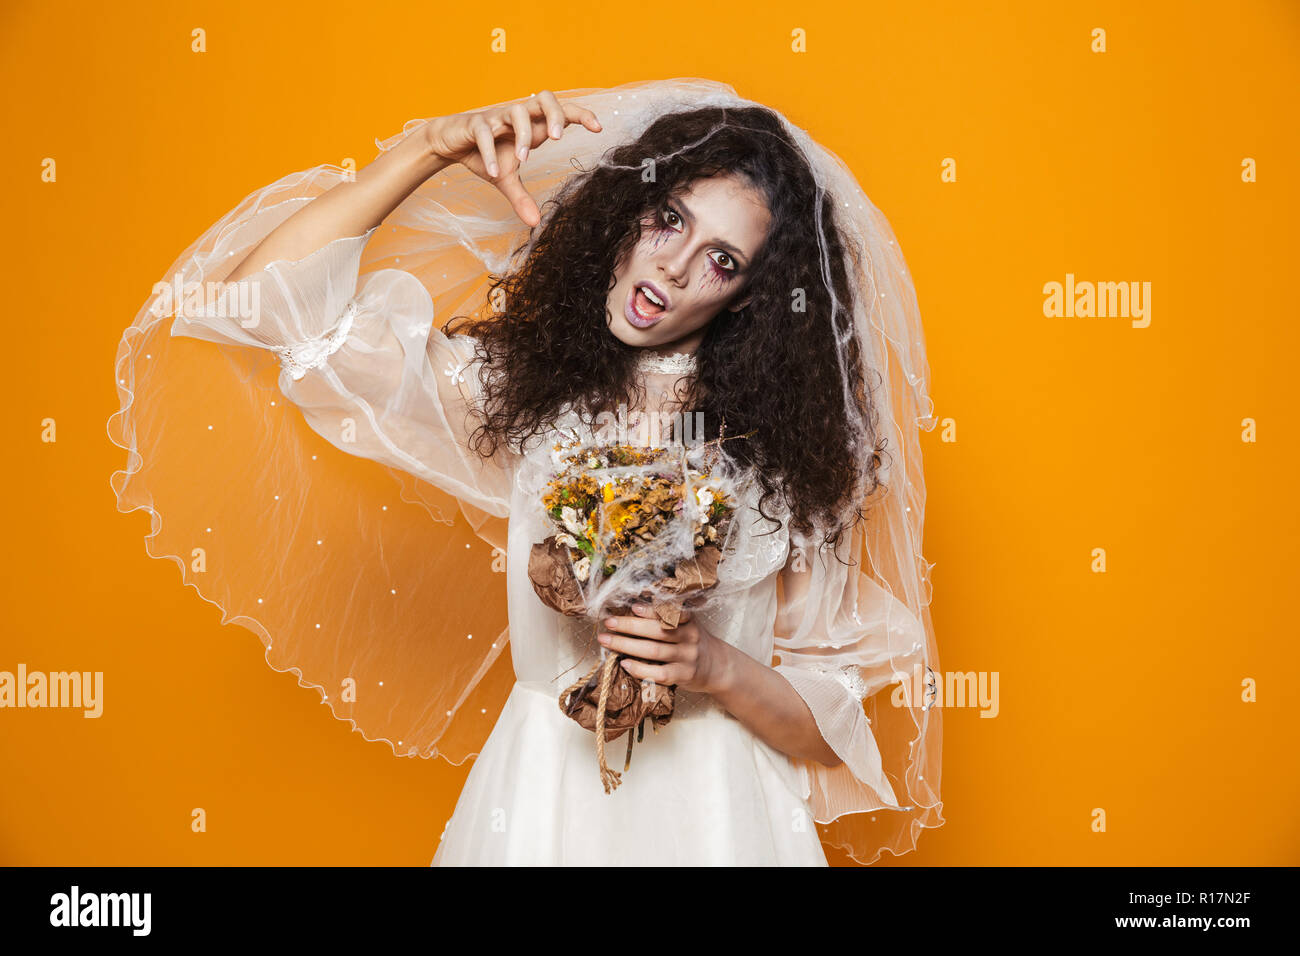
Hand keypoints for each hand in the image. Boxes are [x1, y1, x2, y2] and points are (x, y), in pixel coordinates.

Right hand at [422, 89, 602, 226]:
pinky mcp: (475, 124)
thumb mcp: (506, 179)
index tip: (598, 128)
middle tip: (557, 139)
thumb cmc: (485, 154)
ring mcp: (496, 117)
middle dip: (555, 115)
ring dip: (522, 135)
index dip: (580, 114)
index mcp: (531, 125)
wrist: (450, 143)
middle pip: (544, 98)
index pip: (561, 110)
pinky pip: (485, 132)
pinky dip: (490, 152)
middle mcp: (517, 116)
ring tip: (523, 159)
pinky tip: (495, 172)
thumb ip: (521, 197)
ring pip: (517, 110)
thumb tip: (534, 223)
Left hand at [597, 604, 731, 694]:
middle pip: (656, 631)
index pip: (668, 612)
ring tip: (606, 641)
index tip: (632, 607)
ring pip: (653, 651)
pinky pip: (659, 673)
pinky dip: (640, 669)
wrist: (717, 666)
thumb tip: (631, 610)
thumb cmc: (692, 642)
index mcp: (688, 620)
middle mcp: (689, 637)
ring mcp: (686, 657)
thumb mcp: (687, 625)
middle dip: (629, 626)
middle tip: (608, 622)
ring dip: (626, 645)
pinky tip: (625, 664)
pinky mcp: (683, 675)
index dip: (650, 610)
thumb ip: (667, 618)